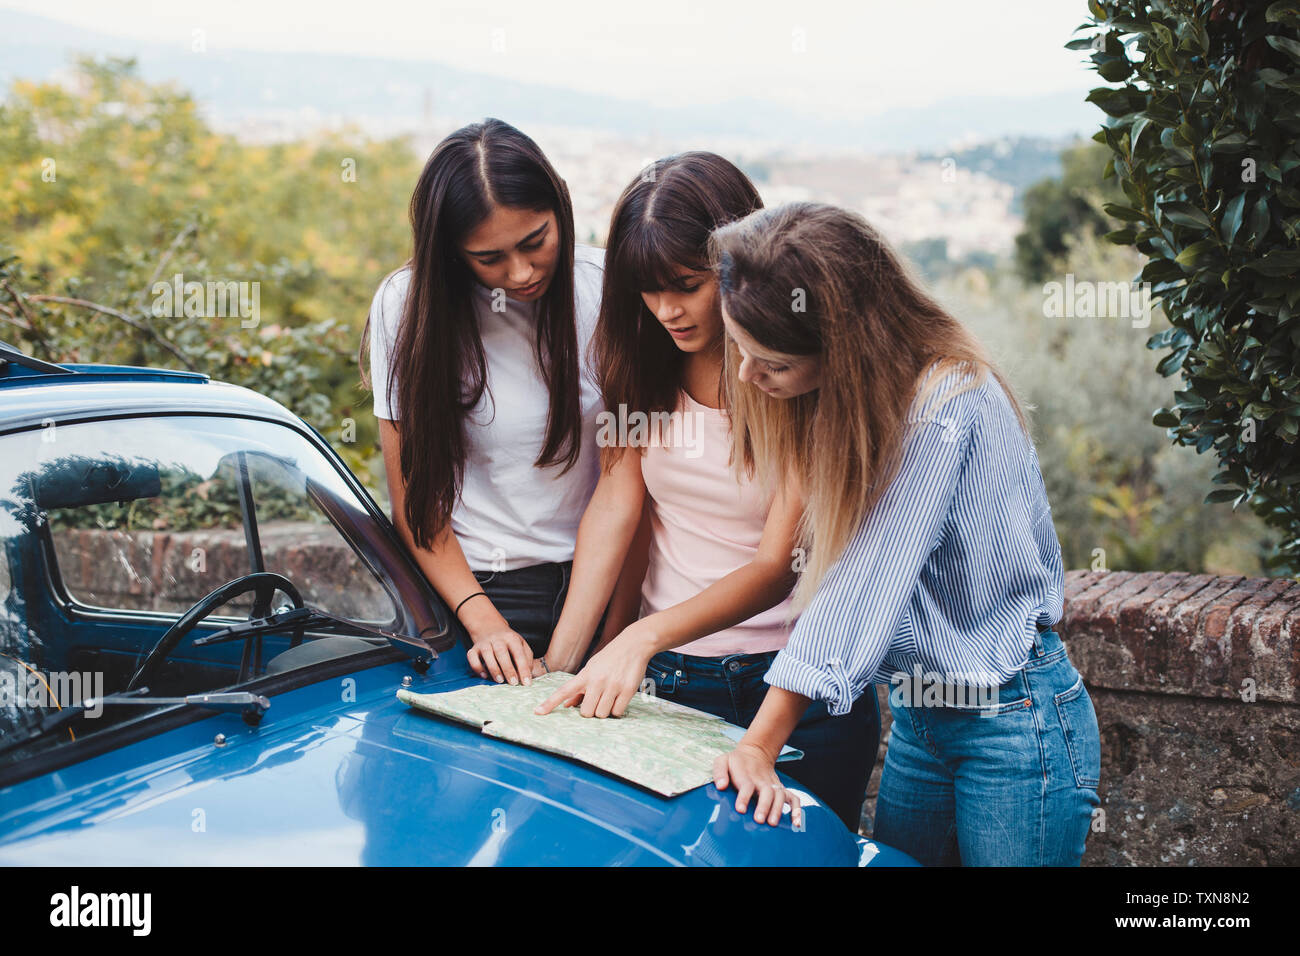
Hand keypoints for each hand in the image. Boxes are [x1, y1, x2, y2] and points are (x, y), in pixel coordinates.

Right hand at [466, 626, 534, 685]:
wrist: (490, 628)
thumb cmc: (509, 642)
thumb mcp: (522, 645)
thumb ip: (527, 659)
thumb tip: (528, 674)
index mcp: (512, 638)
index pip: (519, 653)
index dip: (523, 668)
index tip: (527, 682)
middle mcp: (497, 639)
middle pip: (501, 652)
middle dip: (508, 669)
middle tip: (513, 683)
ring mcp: (484, 643)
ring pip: (487, 653)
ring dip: (493, 668)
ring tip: (500, 681)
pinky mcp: (474, 648)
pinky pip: (472, 657)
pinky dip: (477, 667)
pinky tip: (484, 675)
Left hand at [533, 624, 655, 717]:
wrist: (634, 644)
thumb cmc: (610, 658)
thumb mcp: (592, 668)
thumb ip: (580, 688)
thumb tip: (567, 704)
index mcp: (585, 674)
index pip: (564, 690)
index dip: (550, 703)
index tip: (537, 712)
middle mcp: (597, 681)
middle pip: (586, 713)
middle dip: (590, 711)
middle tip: (597, 700)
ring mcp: (612, 686)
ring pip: (602, 714)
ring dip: (605, 710)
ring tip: (609, 697)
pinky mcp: (627, 690)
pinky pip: (617, 712)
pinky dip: (617, 710)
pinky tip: (619, 698)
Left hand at [712, 742, 801, 827]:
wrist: (755, 753)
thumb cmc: (736, 762)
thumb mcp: (723, 761)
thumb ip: (719, 772)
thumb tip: (720, 786)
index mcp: (746, 775)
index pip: (746, 785)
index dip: (744, 797)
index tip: (740, 809)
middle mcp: (762, 781)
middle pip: (766, 792)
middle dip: (764, 806)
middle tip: (759, 820)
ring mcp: (773, 785)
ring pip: (780, 796)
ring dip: (778, 809)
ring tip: (773, 823)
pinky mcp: (781, 789)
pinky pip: (793, 798)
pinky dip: (797, 810)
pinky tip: (796, 823)